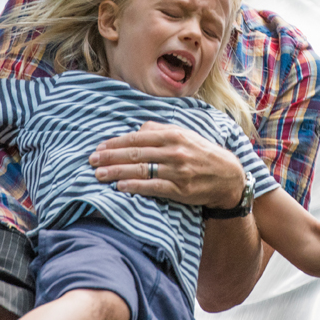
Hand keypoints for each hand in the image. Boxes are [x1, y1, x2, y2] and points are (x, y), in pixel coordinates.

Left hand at [90, 121, 245, 207]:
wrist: (228, 176)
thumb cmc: (202, 153)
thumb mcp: (184, 134)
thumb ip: (160, 130)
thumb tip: (137, 130)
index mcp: (174, 135)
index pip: (138, 138)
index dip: (115, 143)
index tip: (98, 148)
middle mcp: (175, 151)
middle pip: (135, 153)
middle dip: (110, 157)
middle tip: (91, 161)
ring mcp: (178, 171)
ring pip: (141, 170)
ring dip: (116, 172)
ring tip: (99, 175)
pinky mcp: (181, 190)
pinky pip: (153, 187)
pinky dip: (135, 186)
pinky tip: (120, 187)